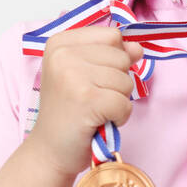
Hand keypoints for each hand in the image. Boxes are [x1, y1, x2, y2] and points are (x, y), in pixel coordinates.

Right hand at [26, 24, 145, 178]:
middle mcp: (63, 54)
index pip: (113, 35)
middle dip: (117, 83)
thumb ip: (112, 55)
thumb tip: (137, 48)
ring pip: (126, 81)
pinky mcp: (86, 99)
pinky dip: (119, 117)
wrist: (50, 150)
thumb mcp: (86, 74)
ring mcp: (72, 76)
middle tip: (92, 99)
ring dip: (118, 101)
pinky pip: (125, 104)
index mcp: (61, 42)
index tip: (91, 79)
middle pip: (122, 57)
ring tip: (94, 111)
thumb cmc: (70, 112)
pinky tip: (99, 122)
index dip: (113, 60)